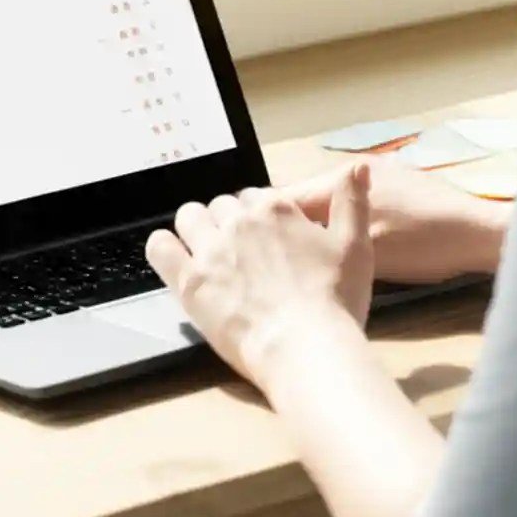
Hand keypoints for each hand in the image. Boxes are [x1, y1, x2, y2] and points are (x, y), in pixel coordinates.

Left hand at [146, 163, 374, 389]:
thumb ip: (352, 202)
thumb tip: (356, 169)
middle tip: (242, 253)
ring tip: (209, 253)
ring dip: (197, 229)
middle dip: (229, 223)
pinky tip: (175, 257)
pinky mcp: (189, 281)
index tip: (266, 237)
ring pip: (189, 217)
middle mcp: (240, 222)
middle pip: (221, 206)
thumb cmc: (336, 301)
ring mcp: (211, 250)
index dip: (260, 216)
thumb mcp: (357, 246)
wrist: (308, 347)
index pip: (255, 197)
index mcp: (277, 209)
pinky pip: (160, 248)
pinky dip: (164, 247)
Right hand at [283, 156, 510, 282]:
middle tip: (272, 258)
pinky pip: (355, 207)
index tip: (248, 247)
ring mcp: (381, 179)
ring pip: (331, 204)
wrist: (480, 236)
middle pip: (307, 199)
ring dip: (317, 227)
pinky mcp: (399, 191)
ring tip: (303, 257)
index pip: (287, 197)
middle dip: (289, 227)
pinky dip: (342, 225)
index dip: (265, 223)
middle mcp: (360, 171)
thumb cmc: (425, 244)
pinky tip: (342, 248)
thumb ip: (325, 240)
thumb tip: (285, 244)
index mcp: (346, 180)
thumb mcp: (367, 249)